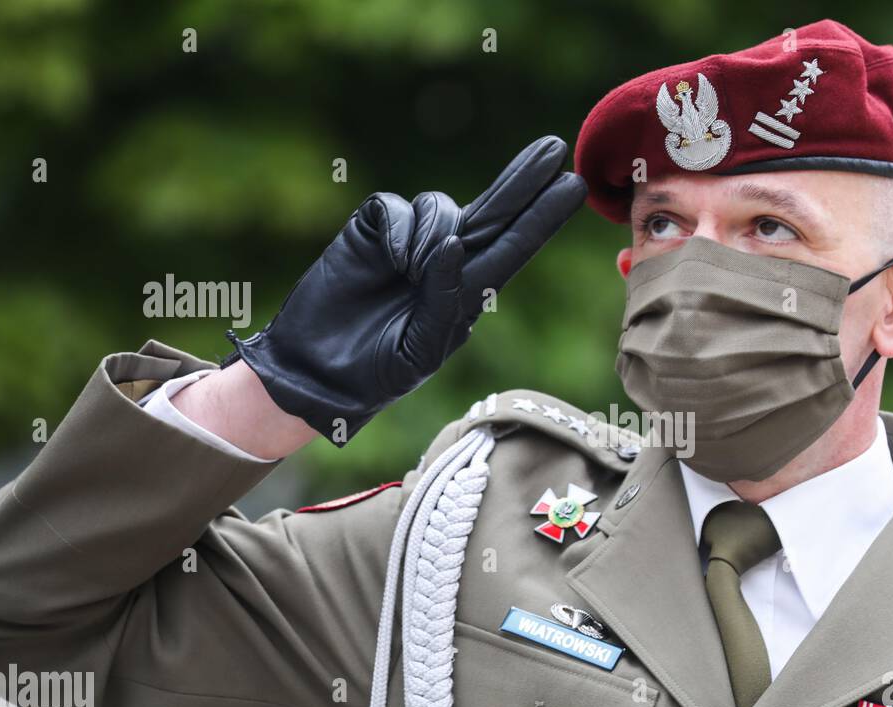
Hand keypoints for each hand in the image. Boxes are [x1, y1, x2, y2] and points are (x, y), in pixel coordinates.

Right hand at [222, 136, 586, 443]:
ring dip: (433, 233)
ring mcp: (410, 242)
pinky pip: (396, 208)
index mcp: (468, 292)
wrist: (318, 371)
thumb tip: (454, 242)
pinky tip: (390, 259)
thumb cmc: (377, 371)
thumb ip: (446, 298)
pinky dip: (400, 231)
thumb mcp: (423, 347)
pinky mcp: (373, 229)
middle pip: (494, 211)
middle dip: (523, 180)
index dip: (542, 217)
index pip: (514, 247)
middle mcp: (446, 260)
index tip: (575, 186)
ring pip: (441, 208)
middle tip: (555, 148)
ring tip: (409, 272)